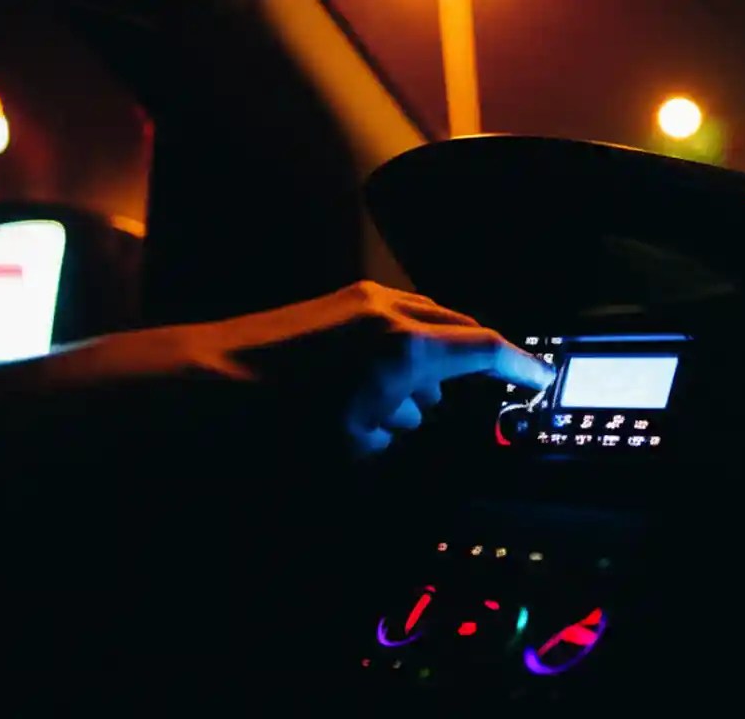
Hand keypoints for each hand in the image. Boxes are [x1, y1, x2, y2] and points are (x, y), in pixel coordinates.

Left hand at [201, 281, 554, 454]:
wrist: (205, 379)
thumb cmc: (277, 422)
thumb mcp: (352, 443)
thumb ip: (397, 426)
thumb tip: (405, 419)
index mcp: (406, 348)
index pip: (486, 348)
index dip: (521, 364)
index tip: (539, 376)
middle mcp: (390, 312)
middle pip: (458, 329)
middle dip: (473, 362)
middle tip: (482, 393)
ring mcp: (360, 300)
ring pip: (423, 324)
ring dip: (428, 361)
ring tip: (406, 406)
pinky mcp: (335, 300)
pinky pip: (390, 320)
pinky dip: (398, 349)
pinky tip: (373, 386)